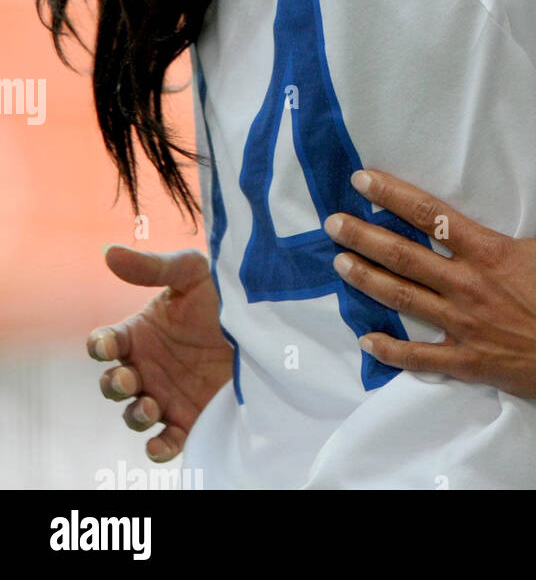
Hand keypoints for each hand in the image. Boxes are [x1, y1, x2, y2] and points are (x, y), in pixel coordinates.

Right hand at [87, 247, 232, 461]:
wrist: (269, 320)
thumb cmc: (225, 291)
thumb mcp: (192, 273)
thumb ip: (152, 267)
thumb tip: (108, 252)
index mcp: (141, 333)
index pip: (106, 344)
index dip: (101, 345)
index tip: (108, 343)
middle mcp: (148, 367)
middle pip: (113, 385)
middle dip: (113, 385)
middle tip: (127, 378)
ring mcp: (167, 394)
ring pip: (135, 415)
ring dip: (135, 415)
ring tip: (150, 407)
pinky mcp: (190, 417)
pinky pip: (166, 441)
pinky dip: (157, 448)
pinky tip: (160, 444)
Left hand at [326, 147, 535, 405]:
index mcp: (486, 251)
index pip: (429, 216)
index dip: (393, 196)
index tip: (362, 181)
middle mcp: (465, 285)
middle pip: (403, 255)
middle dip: (363, 237)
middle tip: (332, 224)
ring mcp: (461, 324)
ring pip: (402, 298)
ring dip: (367, 280)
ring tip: (339, 265)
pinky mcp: (465, 359)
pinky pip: (419, 356)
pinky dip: (390, 350)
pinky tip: (366, 341)